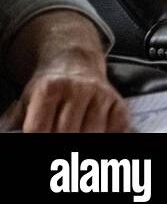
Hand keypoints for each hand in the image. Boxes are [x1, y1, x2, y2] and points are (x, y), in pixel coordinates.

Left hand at [0, 48, 127, 132]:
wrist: (75, 64)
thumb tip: (10, 137)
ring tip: (74, 133)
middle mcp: (78, 88)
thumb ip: (15, 123)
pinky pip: (116, 129)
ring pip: (92, 134)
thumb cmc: (48, 91)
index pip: (38, 130)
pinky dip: (106, 136)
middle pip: (66, 133)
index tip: (37, 137)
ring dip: (82, 139)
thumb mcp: (26, 101)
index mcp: (50, 88)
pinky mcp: (117, 101)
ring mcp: (101, 94)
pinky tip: (95, 132)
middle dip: (59, 140)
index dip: (36, 139)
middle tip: (57, 140)